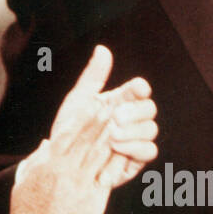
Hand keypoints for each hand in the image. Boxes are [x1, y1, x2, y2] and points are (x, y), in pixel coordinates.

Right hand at [9, 47, 117, 213]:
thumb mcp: (24, 183)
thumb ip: (36, 161)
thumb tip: (45, 145)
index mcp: (48, 164)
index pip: (68, 134)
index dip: (83, 117)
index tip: (94, 103)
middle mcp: (66, 170)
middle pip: (88, 139)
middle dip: (103, 120)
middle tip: (117, 103)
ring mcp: (82, 184)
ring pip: (101, 154)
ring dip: (115, 135)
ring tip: (125, 120)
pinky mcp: (94, 200)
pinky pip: (109, 175)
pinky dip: (120, 160)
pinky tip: (130, 150)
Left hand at [50, 50, 156, 188]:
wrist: (62, 164)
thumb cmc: (70, 129)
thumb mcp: (78, 101)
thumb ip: (93, 77)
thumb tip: (102, 49)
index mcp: (121, 101)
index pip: (139, 91)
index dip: (141, 88)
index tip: (137, 88)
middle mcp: (132, 119)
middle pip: (149, 110)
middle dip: (135, 113)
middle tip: (116, 118)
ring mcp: (135, 139)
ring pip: (150, 131)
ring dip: (133, 133)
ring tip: (112, 138)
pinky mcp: (135, 160)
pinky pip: (146, 153)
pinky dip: (133, 151)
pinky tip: (117, 149)